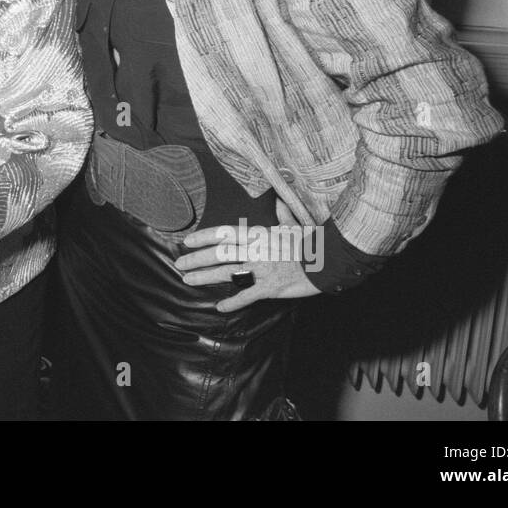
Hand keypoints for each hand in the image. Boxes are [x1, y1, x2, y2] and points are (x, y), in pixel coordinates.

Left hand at [174, 199, 320, 311]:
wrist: (328, 261)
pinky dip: (233, 302)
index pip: (224, 233)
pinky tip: (220, 307)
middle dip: (196, 259)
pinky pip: (247, 295)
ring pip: (226, 273)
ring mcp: (261, 269)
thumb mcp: (294, 225)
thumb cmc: (310, 242)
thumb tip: (279, 200)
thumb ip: (282, 214)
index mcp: (258, 234)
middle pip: (219, 253)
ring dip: (205, 277)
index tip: (187, 241)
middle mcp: (255, 250)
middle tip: (179, 264)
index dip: (204, 237)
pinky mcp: (270, 287)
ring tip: (188, 280)